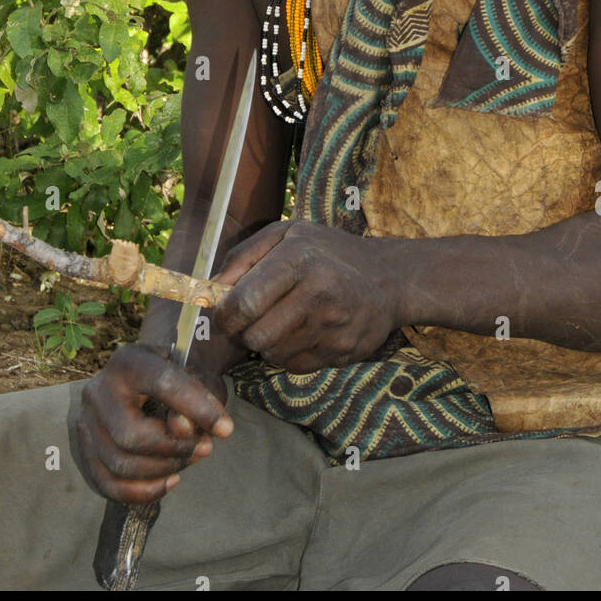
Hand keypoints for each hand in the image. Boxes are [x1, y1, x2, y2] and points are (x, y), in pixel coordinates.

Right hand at [76, 344, 232, 503]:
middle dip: (174, 450)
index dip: (197, 409)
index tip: (226, 430)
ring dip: (163, 471)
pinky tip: (170, 481)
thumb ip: (197, 396)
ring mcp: (86, 423)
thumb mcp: (195, 375)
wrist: (146, 379)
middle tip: (204, 449)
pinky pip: (109, 485)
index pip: (162, 384)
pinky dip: (143, 492)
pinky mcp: (85, 451)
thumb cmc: (177, 378)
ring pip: (120, 465)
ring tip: (189, 459)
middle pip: (131, 436)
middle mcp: (99, 390)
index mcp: (128, 361)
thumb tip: (182, 429)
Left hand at [212, 220, 399, 372]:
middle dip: (245, 332)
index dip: (225, 315)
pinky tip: (305, 332)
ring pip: (272, 355)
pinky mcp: (342, 352)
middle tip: (254, 319)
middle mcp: (317, 292)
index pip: (243, 303)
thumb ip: (243, 256)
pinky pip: (294, 366)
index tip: (226, 313)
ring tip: (283, 321)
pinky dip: (290, 354)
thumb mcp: (286, 234)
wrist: (388, 278)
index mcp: (298, 258)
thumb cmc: (327, 252)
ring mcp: (332, 326)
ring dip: (268, 343)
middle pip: (254, 337)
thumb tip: (211, 290)